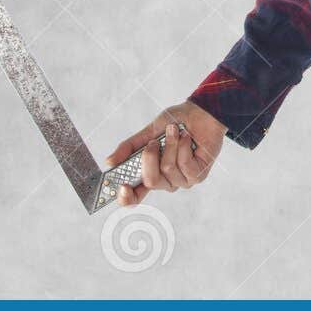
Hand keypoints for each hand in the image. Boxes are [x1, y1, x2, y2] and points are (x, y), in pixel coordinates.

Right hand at [103, 101, 226, 205]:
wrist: (201, 112)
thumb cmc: (176, 122)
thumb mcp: (149, 132)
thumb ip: (129, 148)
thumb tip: (108, 162)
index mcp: (150, 173)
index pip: (135, 195)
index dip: (127, 197)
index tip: (122, 187)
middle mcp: (165, 180)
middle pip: (150, 181)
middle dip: (150, 158)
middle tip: (155, 141)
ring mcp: (182, 179)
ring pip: (168, 170)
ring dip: (170, 146)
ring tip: (176, 131)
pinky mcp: (198, 175)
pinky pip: (185, 165)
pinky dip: (183, 146)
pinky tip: (187, 137)